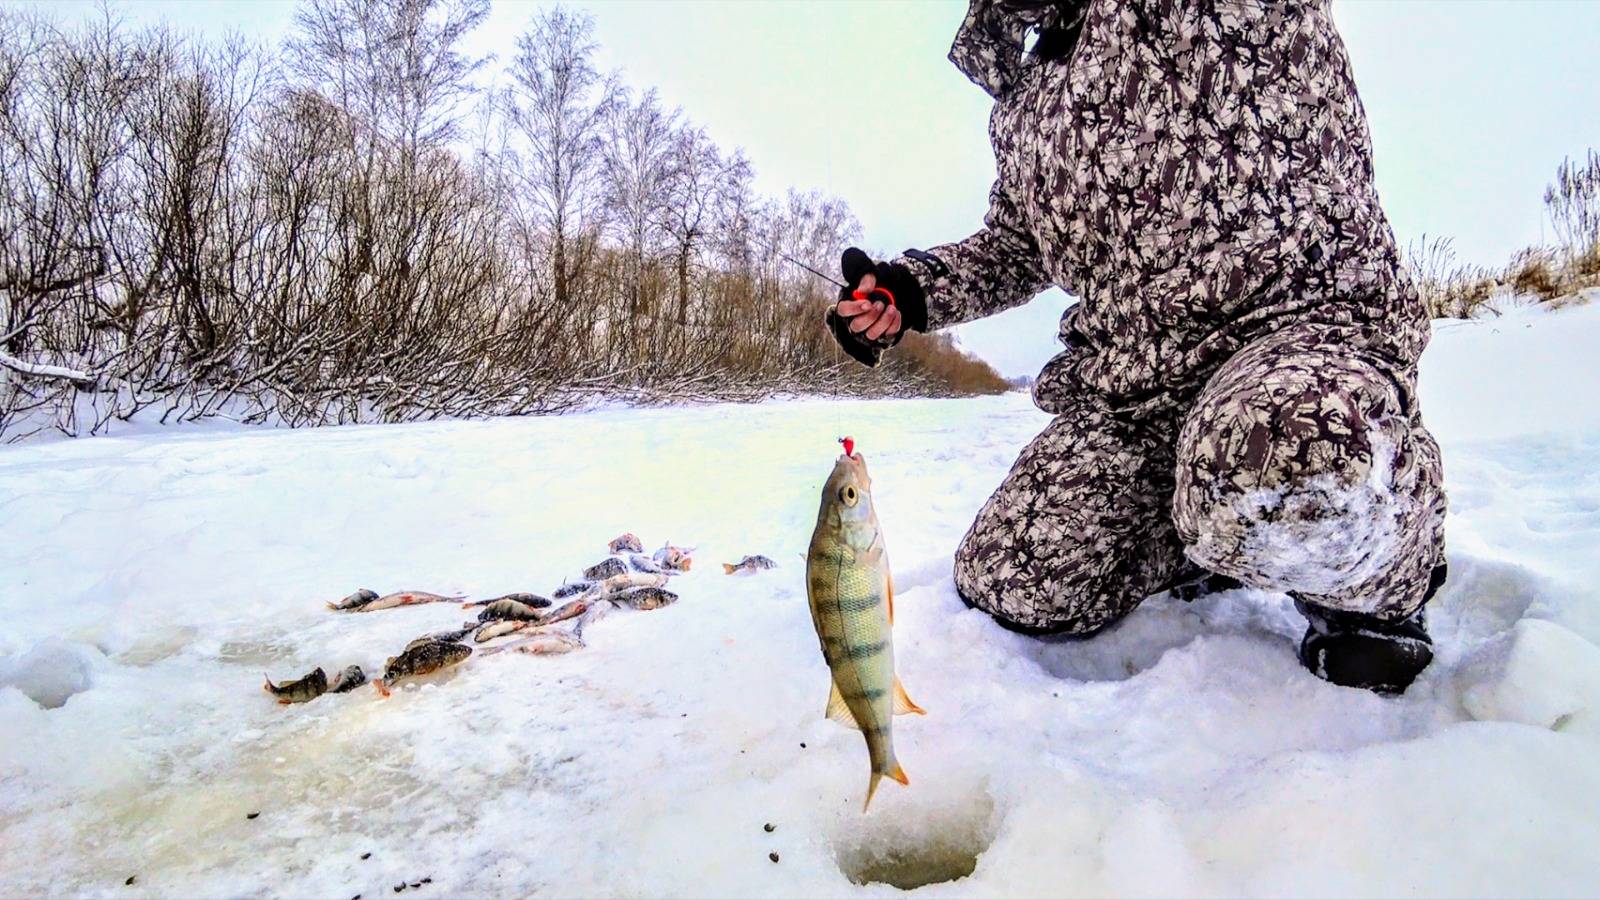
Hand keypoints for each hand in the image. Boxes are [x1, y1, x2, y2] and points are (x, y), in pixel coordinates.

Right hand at [825, 247, 926, 367]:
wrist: (894, 287)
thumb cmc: (877, 279)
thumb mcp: (872, 271)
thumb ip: (866, 277)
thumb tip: (863, 290)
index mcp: (849, 303)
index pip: (843, 310)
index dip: (854, 309)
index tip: (867, 303)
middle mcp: (856, 319)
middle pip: (856, 326)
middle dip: (870, 316)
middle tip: (880, 304)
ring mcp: (868, 329)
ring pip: (871, 335)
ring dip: (883, 322)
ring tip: (892, 308)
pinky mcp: (882, 335)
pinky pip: (887, 336)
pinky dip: (894, 325)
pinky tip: (897, 313)